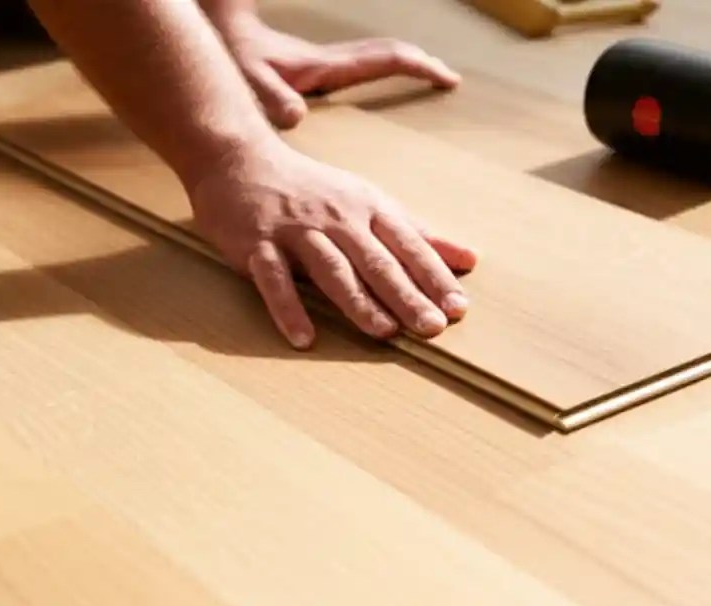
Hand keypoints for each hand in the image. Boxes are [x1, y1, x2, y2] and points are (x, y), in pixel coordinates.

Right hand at [185, 138, 477, 349]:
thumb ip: (417, 233)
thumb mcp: (369, 203)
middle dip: (406, 294)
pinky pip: (274, 280)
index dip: (434, 277)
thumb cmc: (313, 191)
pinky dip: (288, 309)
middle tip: (432, 327)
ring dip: (358, 301)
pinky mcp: (257, 244)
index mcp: (366, 208)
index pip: (408, 245)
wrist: (240, 162)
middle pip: (376, 260)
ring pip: (331, 269)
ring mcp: (295, 231)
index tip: (458, 309)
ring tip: (384, 332)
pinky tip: (304, 339)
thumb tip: (469, 259)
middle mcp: (335, 218)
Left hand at [212, 14, 460, 127]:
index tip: (447, 78)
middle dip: (422, 64)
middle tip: (449, 79)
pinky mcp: (313, 73)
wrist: (222, 34)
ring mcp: (324, 65)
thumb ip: (272, 98)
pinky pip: (359, 69)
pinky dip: (381, 72)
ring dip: (404, 64)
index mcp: (327, 66)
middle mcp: (331, 62)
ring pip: (375, 58)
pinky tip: (381, 89)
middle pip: (388, 54)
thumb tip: (297, 116)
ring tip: (428, 80)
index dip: (418, 67)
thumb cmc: (237, 58)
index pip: (385, 59)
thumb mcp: (251, 81)